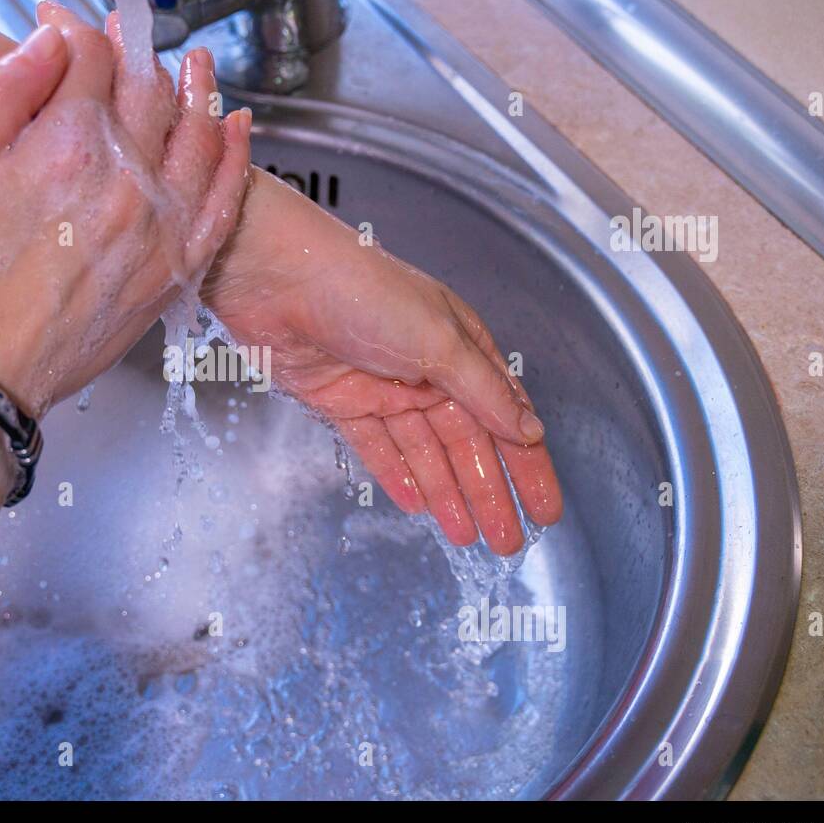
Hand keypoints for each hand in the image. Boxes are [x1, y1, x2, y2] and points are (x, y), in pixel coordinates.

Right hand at [0, 4, 251, 418]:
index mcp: (66, 150)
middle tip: (122, 38)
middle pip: (147, 90)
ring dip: (197, 89)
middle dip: (133, 54)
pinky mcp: (173, 270)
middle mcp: (125, 182)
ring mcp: (158, 228)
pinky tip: (236, 129)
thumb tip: (45, 43)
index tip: (60, 31)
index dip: (74, 32)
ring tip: (194, 64)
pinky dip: (234, 158)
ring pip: (197, 134)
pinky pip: (222, 202)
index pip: (91, 57)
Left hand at [203, 172, 561, 554]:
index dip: (528, 465)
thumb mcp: (438, 340)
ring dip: (449, 494)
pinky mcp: (340, 400)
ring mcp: (382, 386)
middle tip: (509, 544)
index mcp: (461, 346)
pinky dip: (397, 476)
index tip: (545, 510)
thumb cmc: (362, 292)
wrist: (277, 278)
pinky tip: (419, 507)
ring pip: (425, 452)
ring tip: (470, 539)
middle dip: (490, 492)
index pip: (505, 416)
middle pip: (467, 443)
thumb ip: (483, 392)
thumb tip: (529, 431)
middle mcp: (427, 368)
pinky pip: (377, 447)